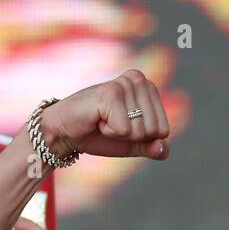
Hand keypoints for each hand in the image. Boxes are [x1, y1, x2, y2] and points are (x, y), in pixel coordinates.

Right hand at [39, 68, 170, 160]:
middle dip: (131, 136)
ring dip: (118, 134)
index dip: (141, 138)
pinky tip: (97, 119)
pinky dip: (109, 132)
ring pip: (139, 131)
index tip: (121, 127)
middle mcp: (139, 80)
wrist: (64, 132)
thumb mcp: (131, 144)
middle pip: (154, 130)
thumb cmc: (98, 134)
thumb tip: (164, 149)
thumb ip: (151, 147)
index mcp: (148, 88)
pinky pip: (124, 130)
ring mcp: (125, 84)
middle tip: (110, 124)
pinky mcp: (111, 93)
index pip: (163, 130)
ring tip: (103, 120)